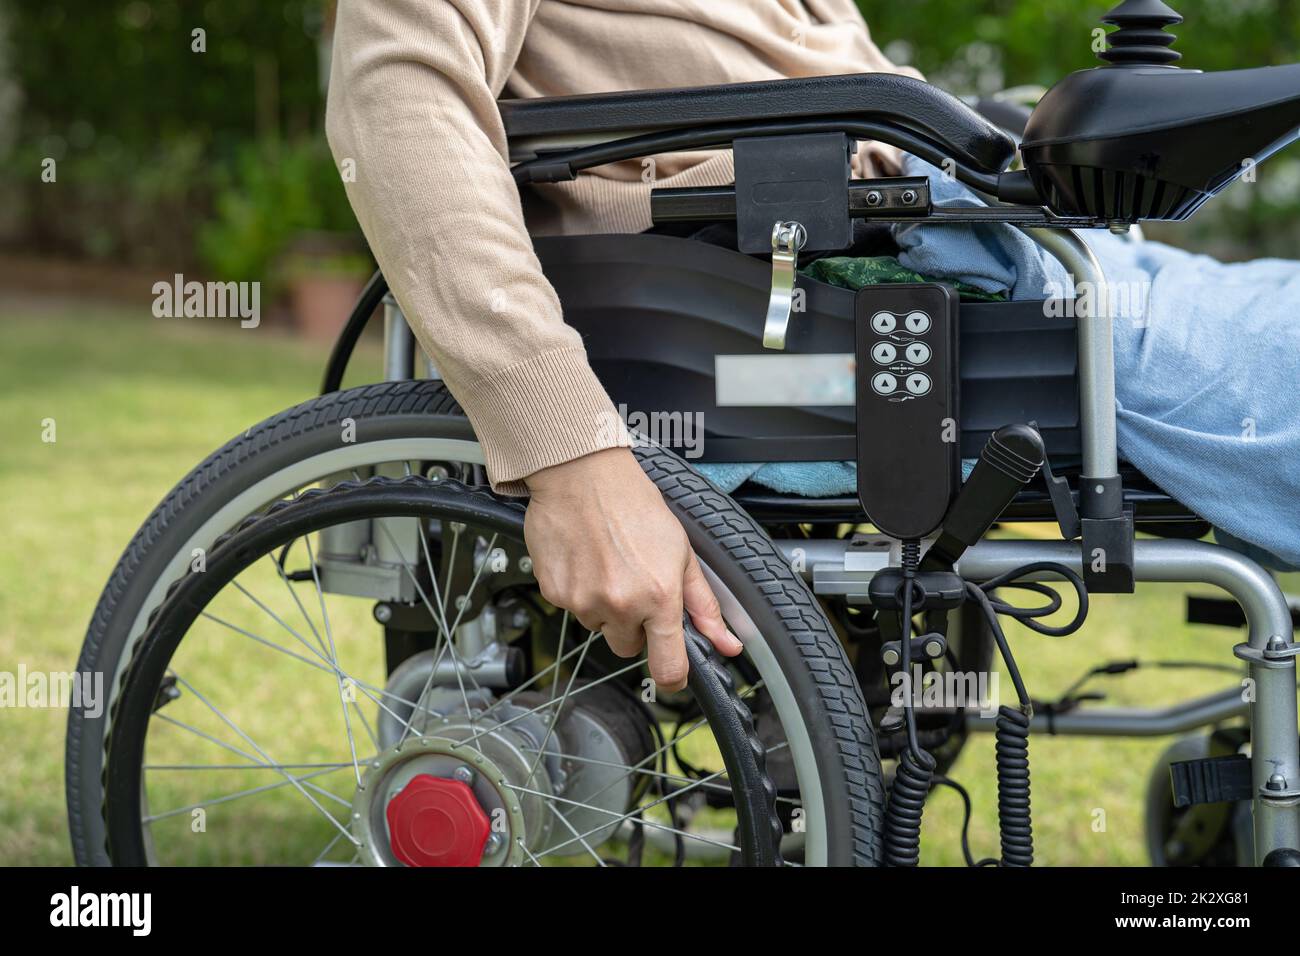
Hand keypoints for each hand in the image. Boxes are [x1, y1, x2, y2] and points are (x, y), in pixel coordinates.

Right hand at [523, 448, 742, 690]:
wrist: (581, 475)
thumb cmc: (634, 505)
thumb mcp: (682, 553)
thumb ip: (704, 605)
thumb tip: (727, 643)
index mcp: (658, 597)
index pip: (667, 666)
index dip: (673, 677)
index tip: (673, 673)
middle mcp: (619, 605)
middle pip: (627, 647)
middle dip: (633, 626)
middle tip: (634, 584)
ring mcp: (583, 601)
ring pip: (598, 626)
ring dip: (604, 607)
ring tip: (607, 564)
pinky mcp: (554, 593)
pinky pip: (571, 608)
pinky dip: (578, 591)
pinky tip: (586, 560)